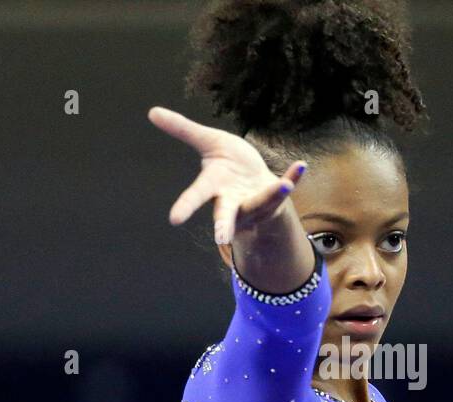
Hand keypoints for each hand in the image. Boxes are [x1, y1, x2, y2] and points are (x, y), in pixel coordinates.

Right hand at [147, 106, 308, 245]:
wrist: (253, 176)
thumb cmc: (227, 162)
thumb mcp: (207, 141)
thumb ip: (182, 130)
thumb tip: (152, 112)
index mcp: (213, 186)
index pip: (197, 195)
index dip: (186, 206)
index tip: (174, 219)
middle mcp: (233, 199)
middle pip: (227, 214)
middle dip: (224, 225)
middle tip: (221, 238)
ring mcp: (255, 201)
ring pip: (263, 202)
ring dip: (273, 195)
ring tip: (283, 186)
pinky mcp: (274, 197)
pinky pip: (284, 188)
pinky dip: (294, 177)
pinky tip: (300, 166)